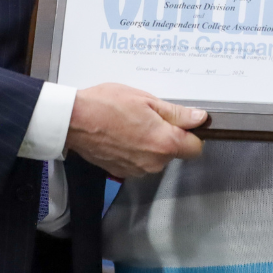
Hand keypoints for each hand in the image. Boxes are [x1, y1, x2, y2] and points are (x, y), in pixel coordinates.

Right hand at [65, 82, 208, 179]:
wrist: (73, 120)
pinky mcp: (122, 172)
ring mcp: (137, 170)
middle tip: (149, 116)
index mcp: (164, 143)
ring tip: (132, 124)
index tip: (182, 123)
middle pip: (174, 152)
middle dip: (167, 136)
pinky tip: (122, 135)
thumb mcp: (146, 100)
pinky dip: (134, 151)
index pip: (196, 148)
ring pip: (156, 158)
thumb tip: (199, 118)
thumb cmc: (106, 105)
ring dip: (150, 144)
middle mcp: (154, 162)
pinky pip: (139, 162)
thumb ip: (176, 113)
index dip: (191, 133)